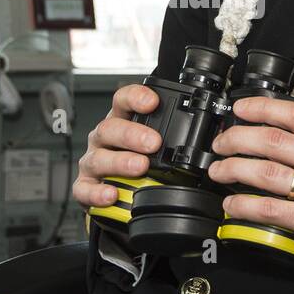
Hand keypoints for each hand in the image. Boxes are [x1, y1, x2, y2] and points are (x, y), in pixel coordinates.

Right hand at [73, 83, 162, 211]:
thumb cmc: (138, 162)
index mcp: (121, 121)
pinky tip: (112, 194)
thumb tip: (209, 139)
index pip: (123, 101)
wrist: (119, 196)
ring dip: (120, 162)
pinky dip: (97, 193)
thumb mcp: (156, 145)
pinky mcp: (85, 187)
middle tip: (153, 143)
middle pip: (110, 128)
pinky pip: (85, 190)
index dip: (135, 97)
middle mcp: (104, 139)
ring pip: (99, 158)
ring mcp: (92, 162)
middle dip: (132, 134)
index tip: (152, 102)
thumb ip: (174, 139)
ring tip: (140, 167)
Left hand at [207, 96, 293, 293]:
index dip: (262, 107)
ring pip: (265, 170)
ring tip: (219, 171)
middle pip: (273, 139)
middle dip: (237, 139)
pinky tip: (231, 204)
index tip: (240, 109)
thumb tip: (271, 137)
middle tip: (221, 145)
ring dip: (233, 168)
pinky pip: (267, 207)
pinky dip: (242, 204)